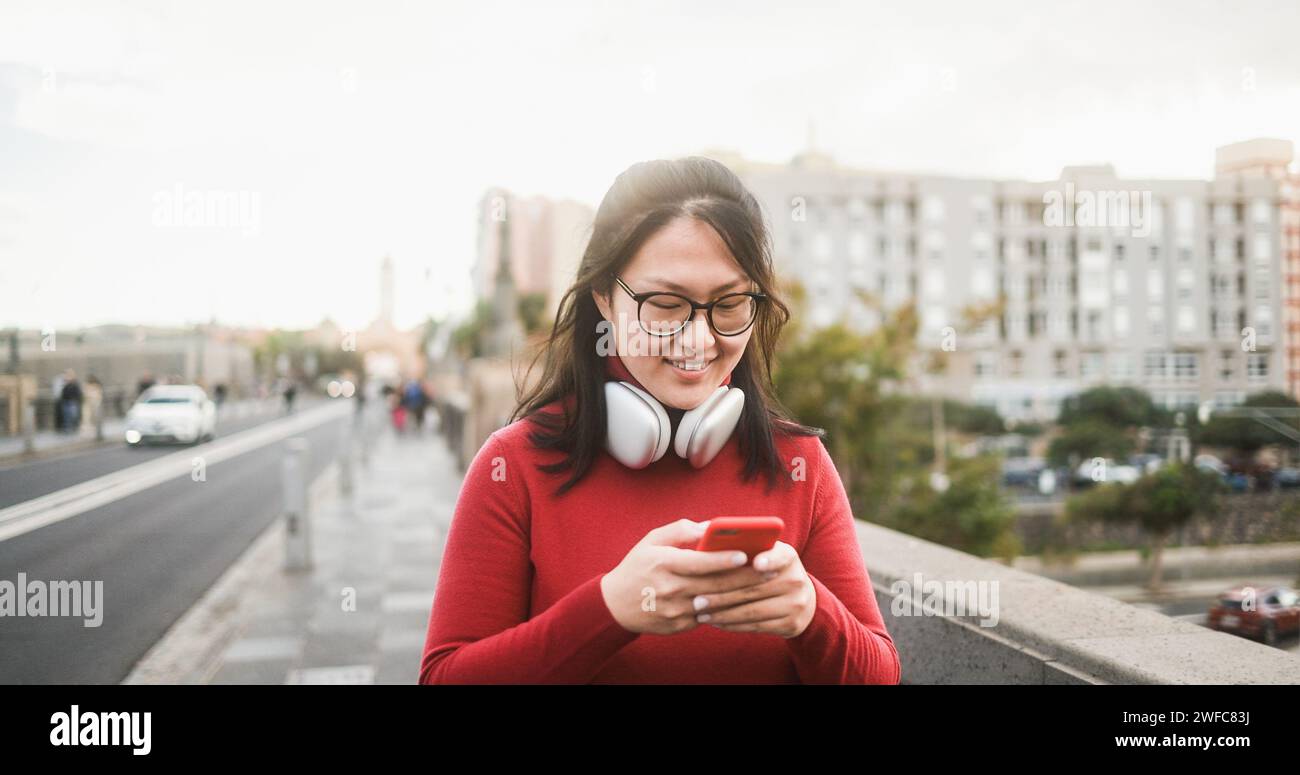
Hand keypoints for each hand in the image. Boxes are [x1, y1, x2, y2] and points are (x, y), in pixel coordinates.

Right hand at [600, 519, 773, 635]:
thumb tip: (710, 527)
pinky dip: (728, 608)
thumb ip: (680, 530)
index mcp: (664, 563)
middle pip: (715, 584)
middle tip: (769, 570)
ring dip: (742, 595)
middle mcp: (670, 588)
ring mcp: (675, 610)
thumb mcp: (652, 540)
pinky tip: (745, 601)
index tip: (745, 554)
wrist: (616, 604)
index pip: (699, 562)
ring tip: (764, 586)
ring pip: (717, 603)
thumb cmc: (638, 566)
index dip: (723, 559)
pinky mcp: (680, 625)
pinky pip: (709, 617)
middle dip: (745, 577)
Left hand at [692, 541, 815, 637]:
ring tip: (701, 613)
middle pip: (754, 589)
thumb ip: (745, 546)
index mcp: (787, 556)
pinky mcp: (790, 624)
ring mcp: (795, 604)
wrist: (802, 600)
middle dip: (721, 595)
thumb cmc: (768, 570)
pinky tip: (715, 622)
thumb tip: (709, 533)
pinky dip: (733, 625)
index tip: (756, 563)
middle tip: (697, 600)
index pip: (780, 556)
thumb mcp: (765, 553)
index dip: (769, 559)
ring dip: (723, 614)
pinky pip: (756, 626)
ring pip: (752, 611)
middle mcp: (795, 579)